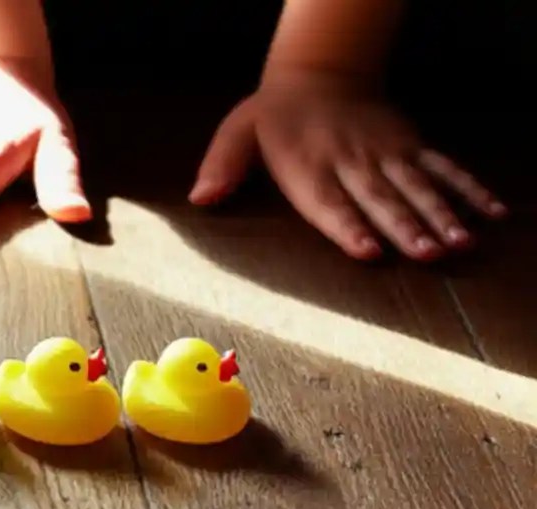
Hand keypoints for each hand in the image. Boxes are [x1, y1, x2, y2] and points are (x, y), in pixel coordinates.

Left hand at [190, 71, 507, 261]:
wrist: (320, 71)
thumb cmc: (273, 115)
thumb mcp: (238, 132)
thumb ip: (221, 166)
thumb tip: (200, 197)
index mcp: (307, 165)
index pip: (329, 201)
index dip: (349, 227)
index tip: (368, 251)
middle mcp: (350, 160)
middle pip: (380, 198)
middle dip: (404, 227)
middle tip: (427, 254)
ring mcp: (386, 153)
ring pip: (417, 185)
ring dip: (441, 214)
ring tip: (460, 242)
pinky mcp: (411, 145)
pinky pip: (444, 166)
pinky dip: (469, 188)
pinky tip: (492, 212)